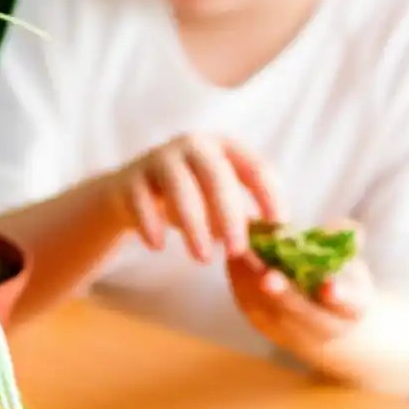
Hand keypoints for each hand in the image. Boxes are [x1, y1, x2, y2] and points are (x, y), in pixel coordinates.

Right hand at [106, 134, 280, 260]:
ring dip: (193, 225)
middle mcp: (193, 146)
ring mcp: (159, 158)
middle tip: (237, 250)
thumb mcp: (219, 208)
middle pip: (216, 175)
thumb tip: (265, 262)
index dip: (270, 197)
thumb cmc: (189, 200)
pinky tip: (157, 246)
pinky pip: (141, 200)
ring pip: (179, 188)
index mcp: (224, 148)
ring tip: (202, 258)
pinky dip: (150, 224)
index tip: (278, 227)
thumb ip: (242, 227)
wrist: (131, 194)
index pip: (256, 167)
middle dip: (229, 215)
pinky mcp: (131, 177)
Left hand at [228, 242, 375, 360]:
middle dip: (284, 295)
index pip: (348, 304)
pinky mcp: (260, 323)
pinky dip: (239, 278)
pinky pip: (247, 302)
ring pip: (268, 308)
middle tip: (269, 278)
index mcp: (352, 308)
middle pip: (300, 312)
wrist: (322, 315)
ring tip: (243, 251)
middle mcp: (322, 326)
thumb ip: (344, 243)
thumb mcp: (348, 260)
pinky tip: (232, 254)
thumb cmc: (337, 277)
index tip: (329, 287)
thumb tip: (344, 226)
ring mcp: (289, 329)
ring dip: (253, 281)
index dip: (339, 296)